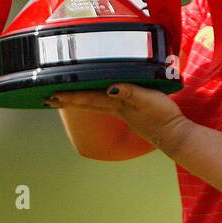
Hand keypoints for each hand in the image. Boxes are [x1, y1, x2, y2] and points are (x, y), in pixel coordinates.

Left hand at [47, 84, 191, 155]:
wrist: (174, 134)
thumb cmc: (163, 117)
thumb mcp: (149, 99)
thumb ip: (131, 92)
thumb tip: (111, 88)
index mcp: (117, 104)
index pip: (88, 98)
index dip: (70, 96)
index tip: (52, 94)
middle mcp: (115, 108)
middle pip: (84, 103)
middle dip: (66, 101)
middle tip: (47, 99)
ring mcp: (121, 111)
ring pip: (92, 104)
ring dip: (76, 102)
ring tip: (62, 100)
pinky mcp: (128, 112)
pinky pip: (103, 105)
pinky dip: (91, 101)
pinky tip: (92, 100)